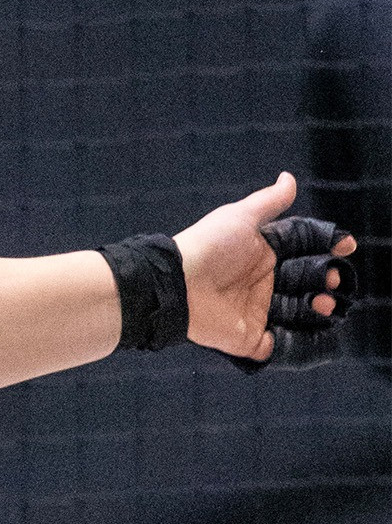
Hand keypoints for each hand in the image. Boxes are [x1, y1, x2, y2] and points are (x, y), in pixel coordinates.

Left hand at [173, 172, 356, 363]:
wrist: (177, 283)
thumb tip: (289, 177)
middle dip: (328, 278)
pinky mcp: (253, 339)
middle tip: (331, 278)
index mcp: (264, 254)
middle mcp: (265, 283)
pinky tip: (315, 325)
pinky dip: (305, 341)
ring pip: (304, 313)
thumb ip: (268, 202)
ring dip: (322, 307)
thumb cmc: (208, 246)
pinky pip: (286, 345)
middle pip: (309, 282)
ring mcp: (259, 312)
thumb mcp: (240, 218)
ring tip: (323, 300)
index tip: (346, 245)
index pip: (305, 251)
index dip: (327, 247)